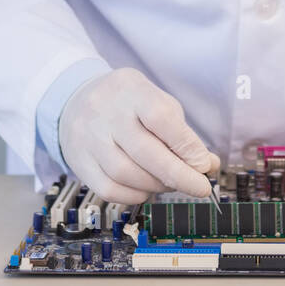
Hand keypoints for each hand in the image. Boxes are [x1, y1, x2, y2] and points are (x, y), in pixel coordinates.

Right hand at [58, 67, 220, 203]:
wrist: (77, 101)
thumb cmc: (128, 103)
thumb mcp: (157, 102)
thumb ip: (182, 133)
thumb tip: (208, 166)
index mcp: (130, 89)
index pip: (160, 117)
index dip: (186, 145)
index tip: (204, 165)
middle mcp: (105, 112)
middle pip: (144, 151)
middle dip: (178, 175)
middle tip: (200, 188)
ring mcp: (88, 137)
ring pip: (126, 174)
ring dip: (157, 186)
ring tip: (171, 183)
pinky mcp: (79, 161)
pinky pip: (109, 189)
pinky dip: (134, 196)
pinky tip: (146, 190)